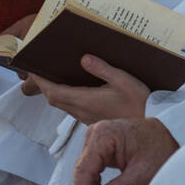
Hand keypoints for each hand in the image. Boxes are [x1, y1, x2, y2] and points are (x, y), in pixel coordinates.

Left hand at [28, 56, 150, 124]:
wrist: (151, 126)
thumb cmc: (140, 103)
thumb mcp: (124, 80)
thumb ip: (102, 68)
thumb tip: (84, 58)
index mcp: (87, 100)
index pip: (54, 92)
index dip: (40, 82)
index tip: (32, 69)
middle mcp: (83, 111)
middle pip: (54, 99)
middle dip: (44, 85)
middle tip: (40, 69)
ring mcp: (87, 117)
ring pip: (62, 104)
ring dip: (54, 91)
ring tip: (53, 74)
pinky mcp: (93, 119)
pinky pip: (72, 108)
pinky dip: (66, 96)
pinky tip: (73, 86)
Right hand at [70, 118, 178, 184]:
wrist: (170, 134)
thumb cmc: (160, 148)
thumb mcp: (143, 172)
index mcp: (103, 135)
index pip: (84, 169)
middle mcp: (95, 135)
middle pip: (85, 174)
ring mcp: (97, 140)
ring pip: (89, 175)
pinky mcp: (101, 148)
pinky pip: (95, 172)